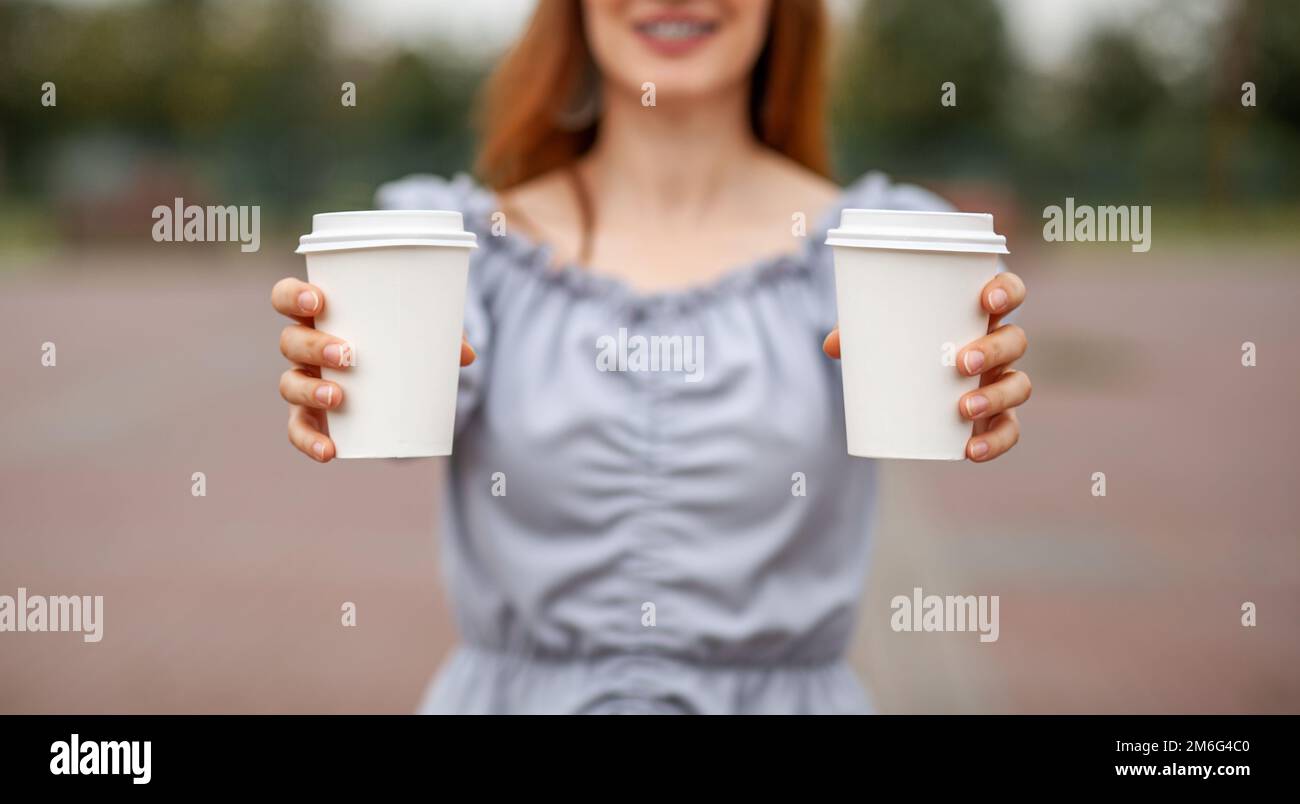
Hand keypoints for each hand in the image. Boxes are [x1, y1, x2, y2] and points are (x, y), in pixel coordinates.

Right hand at [271, 277, 475, 462]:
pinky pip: (300, 429)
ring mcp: (304, 381)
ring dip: (310, 390)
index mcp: (320, 314)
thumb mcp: (419, 333)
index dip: (292, 296)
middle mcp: (304, 347)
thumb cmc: (398, 341)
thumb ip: (441, 336)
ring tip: (339, 397)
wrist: (392, 377)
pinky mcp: (310, 415)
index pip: (287, 296)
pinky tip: (330, 450)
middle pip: (290, 341)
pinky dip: (310, 441)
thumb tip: (467, 355)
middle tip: (348, 353)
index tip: (318, 301)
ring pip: (290, 384)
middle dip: (314, 346)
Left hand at [821, 271, 1030, 462]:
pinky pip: (1009, 429)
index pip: (1009, 292)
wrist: (913, 385)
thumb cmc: (903, 344)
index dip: (1008, 290)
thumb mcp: (881, 334)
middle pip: (1015, 340)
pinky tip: (973, 450)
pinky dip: (996, 441)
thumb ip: (860, 333)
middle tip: (961, 364)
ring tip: (965, 408)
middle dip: (994, 350)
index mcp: (977, 314)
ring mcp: (1000, 381)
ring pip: (1019, 385)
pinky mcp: (997, 415)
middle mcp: (998, 346)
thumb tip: (832, 345)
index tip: (988, 298)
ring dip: (997, 396)